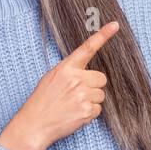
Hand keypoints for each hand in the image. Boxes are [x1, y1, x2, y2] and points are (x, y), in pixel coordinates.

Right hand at [0, 22, 116, 149]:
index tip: (115, 25)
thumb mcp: (52, 79)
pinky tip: (75, 114)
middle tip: (77, 95)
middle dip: (93, 87)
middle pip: (101, 78)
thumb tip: (88, 74)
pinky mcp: (86, 110)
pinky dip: (89, 114)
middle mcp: (76, 79)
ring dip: (91, 101)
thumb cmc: (43, 101)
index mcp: (66, 68)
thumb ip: (70, 72)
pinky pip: (98, 110)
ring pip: (100, 95)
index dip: (103, 36)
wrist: (35, 124)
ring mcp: (82, 95)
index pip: (87, 48)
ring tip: (73, 106)